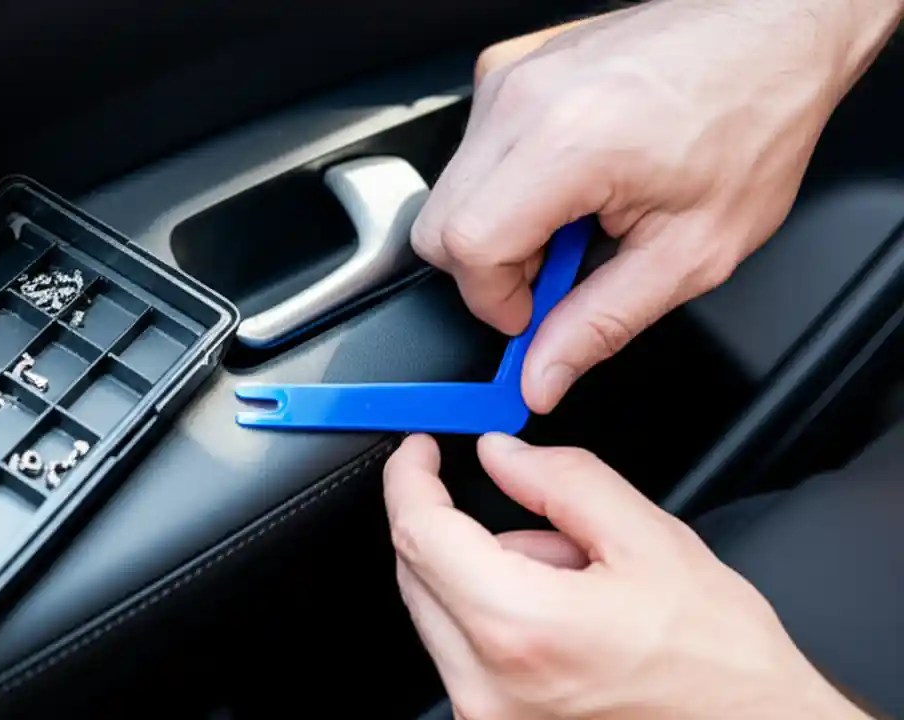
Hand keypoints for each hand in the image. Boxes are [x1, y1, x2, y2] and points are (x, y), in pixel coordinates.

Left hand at [383, 434, 869, 718]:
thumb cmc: (719, 663)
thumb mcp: (651, 541)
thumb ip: (563, 482)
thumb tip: (501, 455)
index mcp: (520, 627)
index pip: (420, 533)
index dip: (411, 479)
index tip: (420, 452)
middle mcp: (487, 684)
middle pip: (419, 572)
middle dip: (463, 529)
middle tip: (542, 525)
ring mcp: (486, 715)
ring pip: (440, 611)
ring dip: (486, 577)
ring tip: (576, 587)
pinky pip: (462, 652)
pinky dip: (495, 619)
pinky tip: (561, 622)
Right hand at [411, 0, 903, 412]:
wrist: (773, 31)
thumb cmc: (752, 119)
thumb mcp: (693, 250)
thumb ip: (604, 323)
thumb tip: (543, 375)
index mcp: (567, 143)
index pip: (465, 246)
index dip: (493, 300)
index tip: (533, 315)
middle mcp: (523, 100)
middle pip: (438, 224)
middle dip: (489, 270)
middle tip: (557, 273)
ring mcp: (510, 77)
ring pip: (451, 190)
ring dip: (502, 225)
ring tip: (578, 219)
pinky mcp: (510, 68)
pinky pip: (472, 152)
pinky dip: (508, 185)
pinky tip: (571, 182)